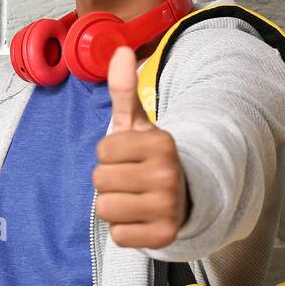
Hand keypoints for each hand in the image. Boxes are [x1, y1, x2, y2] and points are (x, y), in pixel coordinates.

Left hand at [92, 44, 190, 247]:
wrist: (184, 196)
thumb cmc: (149, 158)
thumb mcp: (137, 124)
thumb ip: (124, 89)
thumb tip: (120, 49)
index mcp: (161, 143)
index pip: (102, 151)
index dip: (109, 155)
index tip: (129, 156)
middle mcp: (168, 174)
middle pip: (100, 180)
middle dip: (109, 181)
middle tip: (132, 180)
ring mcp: (168, 206)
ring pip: (106, 208)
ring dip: (115, 205)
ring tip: (136, 198)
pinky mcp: (164, 235)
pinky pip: (119, 235)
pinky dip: (125, 229)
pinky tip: (141, 218)